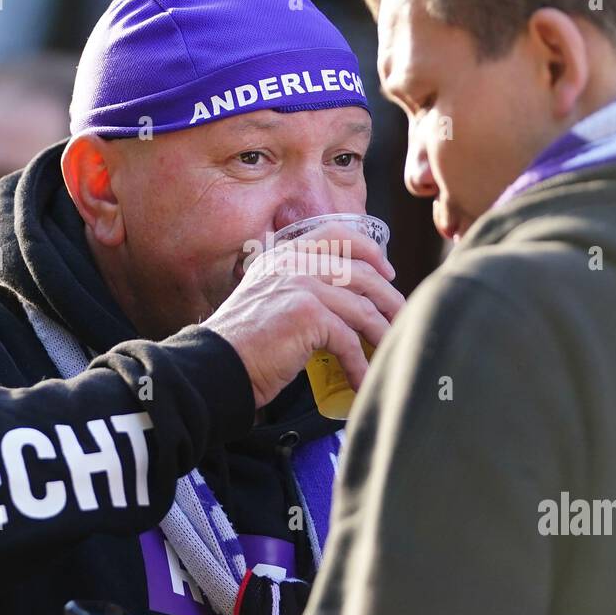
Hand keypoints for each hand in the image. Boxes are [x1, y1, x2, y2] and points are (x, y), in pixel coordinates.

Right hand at [202, 221, 404, 408]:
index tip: (387, 271)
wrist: (216, 365)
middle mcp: (293, 263)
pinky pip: (348, 341)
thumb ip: (298, 289)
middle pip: (361, 272)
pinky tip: (361, 380)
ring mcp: (301, 285)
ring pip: (362, 309)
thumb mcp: (269, 300)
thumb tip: (343, 303)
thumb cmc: (242, 344)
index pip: (336, 234)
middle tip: (399, 319)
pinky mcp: (308, 314)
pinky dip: (359, 365)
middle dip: (389, 298)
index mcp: (284, 255)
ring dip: (381, 335)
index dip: (369, 250)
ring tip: (388, 352)